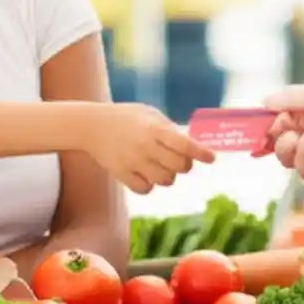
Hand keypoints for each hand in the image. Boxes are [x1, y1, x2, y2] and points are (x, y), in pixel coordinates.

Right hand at [84, 103, 215, 193]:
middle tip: (180, 159)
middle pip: (179, 166)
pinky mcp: (121, 174)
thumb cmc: (126, 117)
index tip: (212, 158)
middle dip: (185, 164)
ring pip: (166, 180)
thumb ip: (170, 129)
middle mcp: (145, 146)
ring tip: (160, 165)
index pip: (184, 144)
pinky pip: (146, 188)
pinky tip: (145, 173)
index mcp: (154, 128)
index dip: (201, 153)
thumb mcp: (149, 114)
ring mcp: (133, 161)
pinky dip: (150, 184)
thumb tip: (194, 146)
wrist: (92, 125)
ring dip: (169, 175)